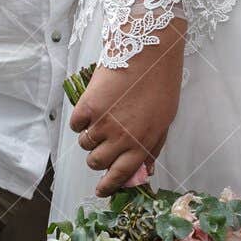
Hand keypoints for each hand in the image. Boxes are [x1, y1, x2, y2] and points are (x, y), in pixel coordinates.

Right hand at [69, 32, 184, 195]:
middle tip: (101, 148)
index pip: (121, 175)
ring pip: (85, 145)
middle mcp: (121, 138)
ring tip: (99, 122)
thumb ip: (153, 146)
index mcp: (142, 143)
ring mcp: (102, 123)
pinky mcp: (87, 106)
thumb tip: (146, 170)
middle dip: (98, 159)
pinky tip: (90, 111)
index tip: (100, 191)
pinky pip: (75, 125)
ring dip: (89, 139)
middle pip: (97, 162)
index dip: (108, 186)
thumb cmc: (161, 83)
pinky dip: (80, 122)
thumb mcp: (165, 120)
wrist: (147, 50)